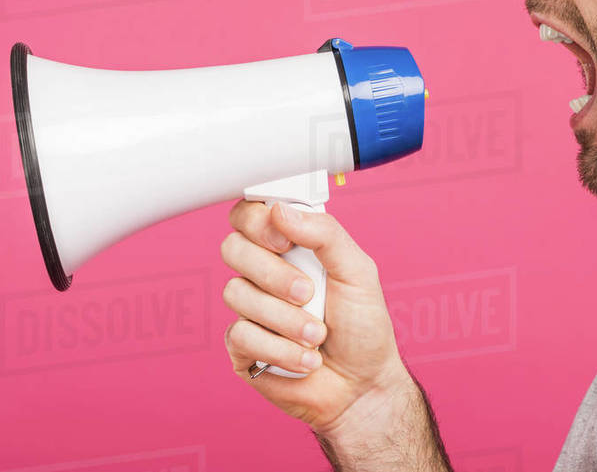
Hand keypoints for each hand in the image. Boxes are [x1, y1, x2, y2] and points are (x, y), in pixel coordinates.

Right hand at [220, 198, 411, 432]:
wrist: (363, 386)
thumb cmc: (363, 327)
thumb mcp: (358, 271)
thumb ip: (325, 234)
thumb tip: (279, 210)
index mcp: (290, 246)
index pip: (250, 214)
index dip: (257, 221)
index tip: (285, 241)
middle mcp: (265, 273)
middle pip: (233, 248)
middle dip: (272, 273)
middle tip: (307, 292)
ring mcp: (250, 309)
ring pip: (236, 293)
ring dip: (285, 318)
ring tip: (318, 335)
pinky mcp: (242, 347)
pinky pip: (240, 334)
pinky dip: (280, 349)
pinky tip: (306, 358)